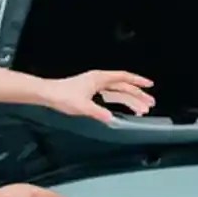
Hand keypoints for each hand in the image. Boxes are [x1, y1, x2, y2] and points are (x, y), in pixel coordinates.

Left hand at [40, 70, 154, 122]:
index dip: (138, 81)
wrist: (47, 93)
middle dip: (137, 95)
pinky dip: (118, 101)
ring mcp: (95, 85)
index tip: (149, 85)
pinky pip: (110, 95)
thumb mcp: (82, 107)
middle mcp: (99, 80)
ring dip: (129, 100)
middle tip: (149, 103)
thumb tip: (112, 118)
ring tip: (141, 109)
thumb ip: (99, 113)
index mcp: (99, 79)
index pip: (123, 78)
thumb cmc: (62, 95)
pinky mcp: (90, 91)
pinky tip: (124, 107)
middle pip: (123, 86)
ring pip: (117, 92)